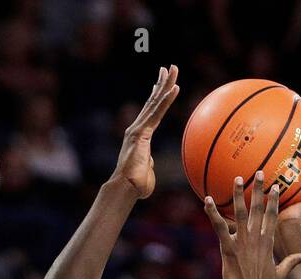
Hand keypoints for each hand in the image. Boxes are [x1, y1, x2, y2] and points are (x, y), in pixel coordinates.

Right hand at [111, 65, 179, 198]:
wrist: (125, 188)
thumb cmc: (136, 185)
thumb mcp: (147, 170)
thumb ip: (149, 163)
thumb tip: (150, 166)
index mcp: (140, 135)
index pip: (151, 111)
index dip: (157, 96)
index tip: (162, 84)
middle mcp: (138, 128)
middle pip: (152, 101)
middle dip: (161, 83)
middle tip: (170, 67)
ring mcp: (138, 129)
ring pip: (155, 102)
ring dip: (166, 85)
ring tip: (174, 69)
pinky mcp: (142, 133)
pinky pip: (157, 113)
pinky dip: (166, 100)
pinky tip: (175, 89)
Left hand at [204, 171, 300, 278]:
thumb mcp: (280, 274)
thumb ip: (292, 262)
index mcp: (267, 242)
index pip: (273, 216)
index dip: (274, 200)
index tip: (276, 186)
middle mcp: (256, 238)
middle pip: (259, 208)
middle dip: (259, 189)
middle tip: (259, 172)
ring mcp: (242, 242)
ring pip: (240, 212)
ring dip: (238, 194)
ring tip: (236, 178)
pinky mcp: (228, 248)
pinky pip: (219, 226)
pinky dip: (213, 212)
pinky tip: (207, 200)